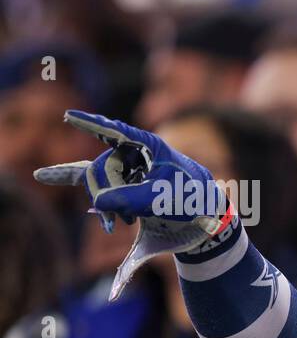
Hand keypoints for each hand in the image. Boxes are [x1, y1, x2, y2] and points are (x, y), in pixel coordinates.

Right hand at [33, 110, 231, 299]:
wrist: (202, 211)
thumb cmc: (188, 197)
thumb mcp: (161, 199)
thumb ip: (130, 199)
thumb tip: (98, 203)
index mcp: (148, 145)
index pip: (114, 131)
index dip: (89, 123)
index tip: (68, 115)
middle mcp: (134, 151)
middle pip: (103, 166)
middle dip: (105, 192)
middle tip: (118, 219)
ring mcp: (128, 165)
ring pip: (100, 179)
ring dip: (108, 203)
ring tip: (127, 222)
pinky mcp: (125, 180)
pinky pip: (99, 183)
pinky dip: (101, 201)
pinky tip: (53, 184)